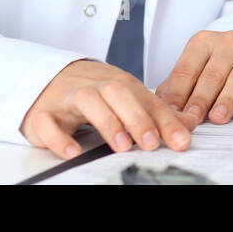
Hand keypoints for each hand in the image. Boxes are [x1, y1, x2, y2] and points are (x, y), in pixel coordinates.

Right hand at [19, 59, 194, 158]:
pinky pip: (47, 122)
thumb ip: (157, 113)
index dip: (165, 119)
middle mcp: (95, 86)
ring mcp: (67, 98)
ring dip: (107, 122)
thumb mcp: (128, 99)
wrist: (49, 79)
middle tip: (150, 142)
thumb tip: (189, 126)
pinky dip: (59, 137)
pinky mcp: (43, 114)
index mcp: (119, 83)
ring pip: (87, 100)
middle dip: (137, 116)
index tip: (180, 141)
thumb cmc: (95, 92)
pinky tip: (73, 151)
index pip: (146, 98)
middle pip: (117, 91)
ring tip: (122, 145)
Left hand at [155, 30, 232, 126]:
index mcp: (203, 43)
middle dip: (201, 98)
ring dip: (227, 99)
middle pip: (212, 73)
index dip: (178, 93)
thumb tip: (162, 111)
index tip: (172, 114)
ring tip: (218, 118)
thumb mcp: (195, 74)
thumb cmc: (218, 71)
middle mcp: (229, 43)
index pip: (187, 69)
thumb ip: (177, 89)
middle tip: (193, 119)